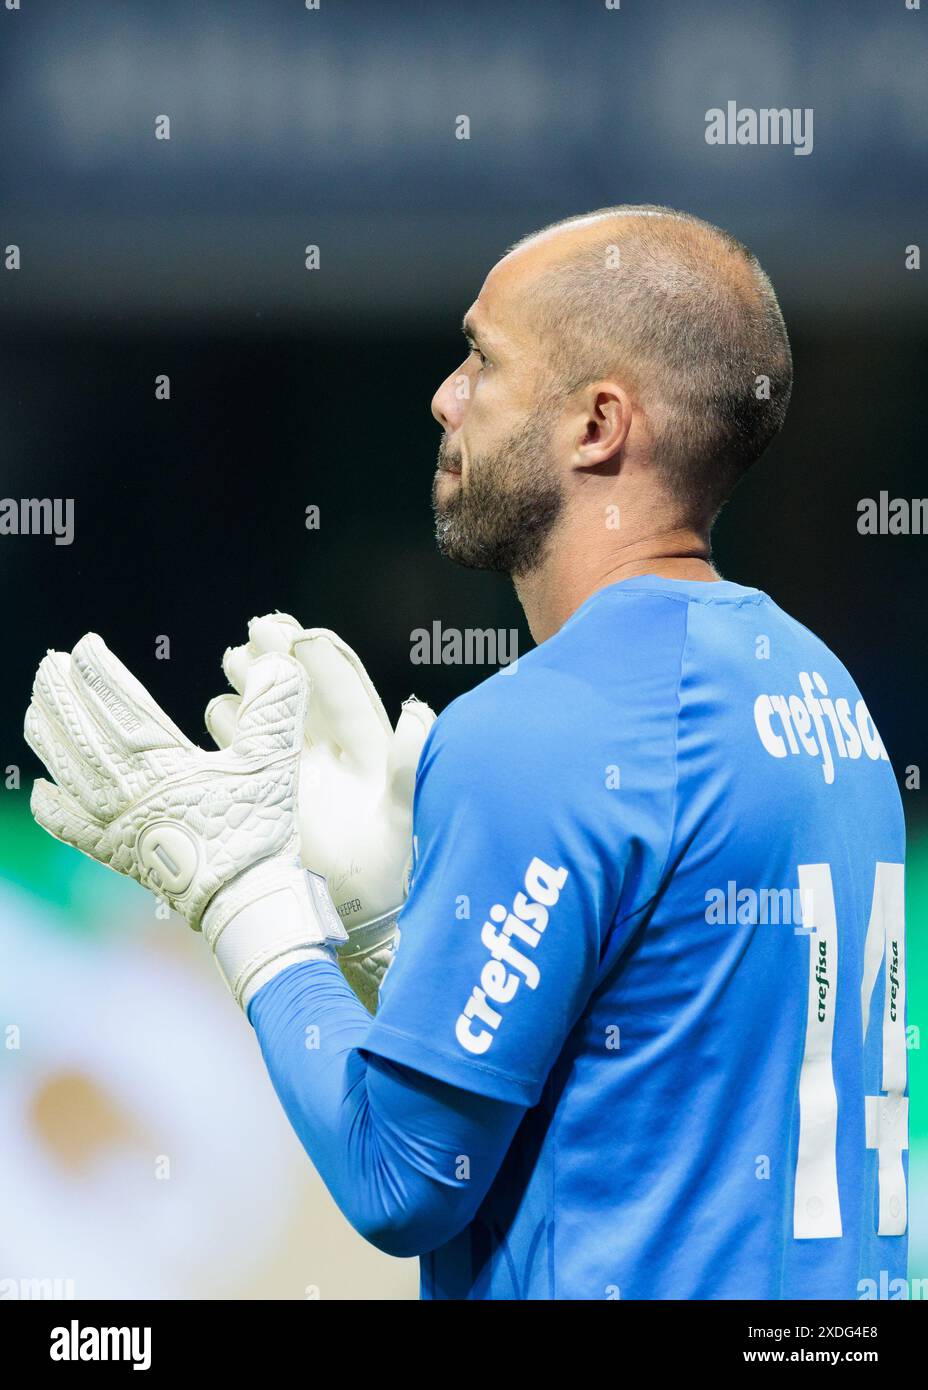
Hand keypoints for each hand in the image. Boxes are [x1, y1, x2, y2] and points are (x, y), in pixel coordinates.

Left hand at [24, 632, 346, 1006]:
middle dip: (62, 695)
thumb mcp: (275, 761)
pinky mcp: (115, 854)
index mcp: (163, 764)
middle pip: (83, 734)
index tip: (84, 646)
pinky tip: (39, 789)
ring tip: (36, 706)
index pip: (120, 707)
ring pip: (68, 772)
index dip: (99, 674)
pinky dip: (51, 807)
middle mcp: (129, 792)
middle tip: (48, 663)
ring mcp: (116, 825)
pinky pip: (70, 828)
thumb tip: (278, 660)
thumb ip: (275, 706)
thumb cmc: (257, 830)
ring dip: (48, 735)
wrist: (243, 900)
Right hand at [206, 614, 434, 1010]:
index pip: (343, 693)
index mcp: (370, 751)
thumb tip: (417, 711)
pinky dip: (231, 731)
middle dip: (280, 661)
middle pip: (302, 696)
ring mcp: (298, 776)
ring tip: (230, 661)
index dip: (320, 661)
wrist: (368, 920)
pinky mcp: (270, 800)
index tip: (295, 632)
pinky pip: (246, 755)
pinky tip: (216, 710)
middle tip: (254, 631)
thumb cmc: (400, 867)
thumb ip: (412, 767)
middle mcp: (332, 756)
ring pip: (270, 719)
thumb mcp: (411, 815)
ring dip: (251, 689)